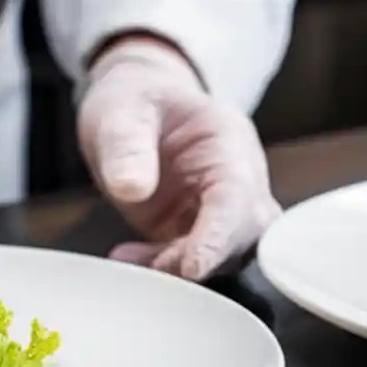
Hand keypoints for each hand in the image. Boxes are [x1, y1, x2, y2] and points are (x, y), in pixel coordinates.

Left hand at [78, 36, 281, 280]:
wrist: (133, 106)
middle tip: (156, 265)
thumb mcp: (121, 112)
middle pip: (245, 234)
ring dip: (178, 267)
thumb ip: (126, 146)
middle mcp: (235, 179)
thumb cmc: (135, 100)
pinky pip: (189, 260)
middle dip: (206, 258)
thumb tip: (131, 188)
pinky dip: (158, 266)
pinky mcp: (193, 229)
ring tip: (130, 257)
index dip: (219, 236)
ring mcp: (215, 208)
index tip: (193, 265)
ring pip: (222, 256)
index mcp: (228, 143)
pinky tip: (126, 256)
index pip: (238, 197)